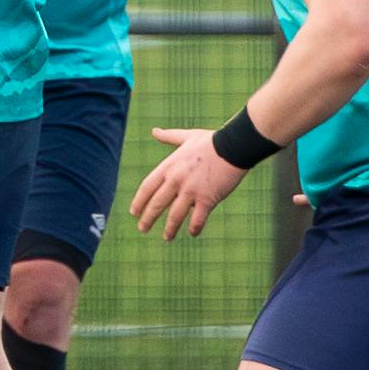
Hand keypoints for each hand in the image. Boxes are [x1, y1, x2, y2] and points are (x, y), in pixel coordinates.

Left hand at [129, 131, 247, 239]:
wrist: (233, 146)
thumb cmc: (211, 140)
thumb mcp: (187, 136)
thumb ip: (169, 137)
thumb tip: (154, 131)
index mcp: (169, 166)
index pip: (148, 187)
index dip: (140, 201)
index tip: (134, 212)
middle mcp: (177, 180)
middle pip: (157, 203)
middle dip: (148, 218)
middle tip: (142, 228)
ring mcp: (191, 190)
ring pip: (175, 215)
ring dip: (169, 229)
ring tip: (166, 237)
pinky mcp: (207, 199)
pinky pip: (198, 219)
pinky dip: (194, 228)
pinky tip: (192, 233)